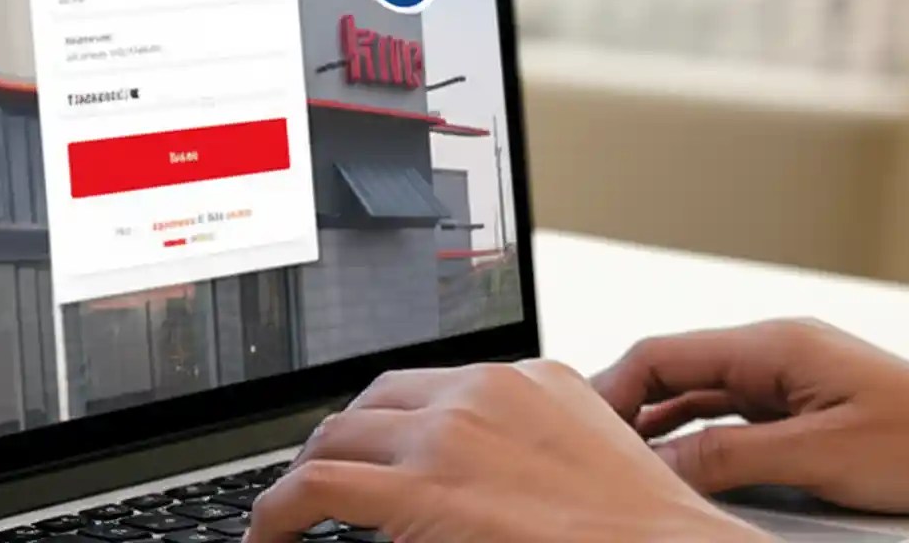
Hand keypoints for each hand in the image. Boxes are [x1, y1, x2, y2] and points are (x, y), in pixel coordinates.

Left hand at [246, 361, 768, 542]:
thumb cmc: (638, 527)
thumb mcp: (589, 458)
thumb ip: (533, 447)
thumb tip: (494, 478)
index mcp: (526, 380)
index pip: (431, 387)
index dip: (391, 421)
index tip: (377, 446)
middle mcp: (482, 391)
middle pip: (377, 402)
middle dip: (344, 439)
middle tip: (326, 476)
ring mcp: (449, 432)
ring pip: (338, 436)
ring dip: (306, 471)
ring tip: (287, 510)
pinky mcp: (421, 484)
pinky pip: (318, 486)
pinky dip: (278, 512)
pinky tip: (270, 535)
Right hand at [593, 319, 908, 514]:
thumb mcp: (818, 456)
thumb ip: (730, 457)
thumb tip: (660, 466)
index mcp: (773, 346)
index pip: (665, 354)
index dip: (615, 386)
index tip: (585, 422)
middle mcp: (774, 354)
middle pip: (675, 371)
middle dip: (629, 405)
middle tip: (594, 445)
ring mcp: (787, 379)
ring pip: (699, 396)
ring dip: (660, 424)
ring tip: (622, 457)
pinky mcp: (800, 406)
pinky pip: (729, 416)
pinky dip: (696, 437)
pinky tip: (678, 461)